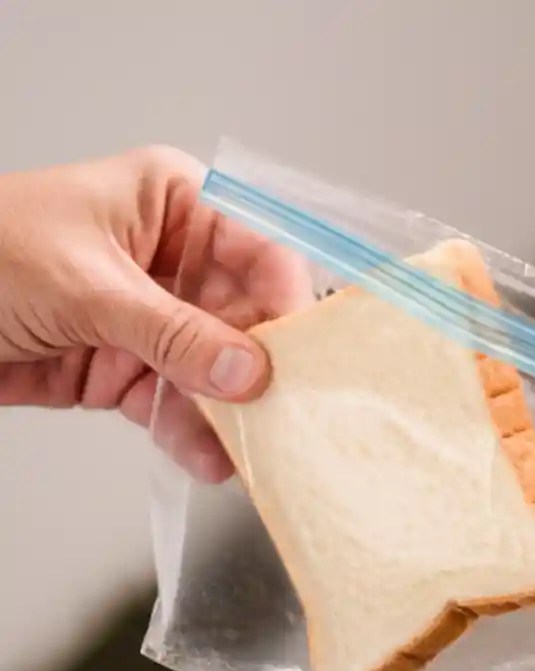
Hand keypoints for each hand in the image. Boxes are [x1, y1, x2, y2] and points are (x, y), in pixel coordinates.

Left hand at [0, 146, 310, 480]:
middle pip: (245, 317)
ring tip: (248, 452)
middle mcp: (173, 258)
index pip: (258, 248)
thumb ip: (174, 333)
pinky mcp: (123, 368)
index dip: (286, 300)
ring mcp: (150, 317)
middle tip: (284, 414)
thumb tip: (251, 372)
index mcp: (174, 204)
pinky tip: (208, 459)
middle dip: (261, 369)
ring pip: (212, 368)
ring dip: (228, 411)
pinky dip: (189, 433)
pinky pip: (172, 403)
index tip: (303, 354)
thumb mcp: (86, 287)